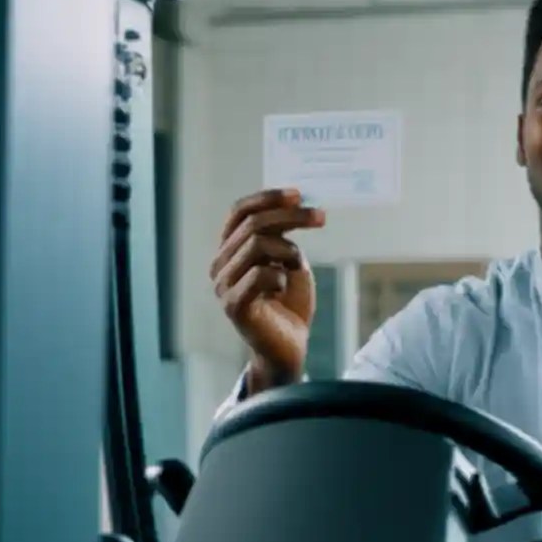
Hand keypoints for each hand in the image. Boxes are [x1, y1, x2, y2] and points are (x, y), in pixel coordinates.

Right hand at [210, 188, 325, 394]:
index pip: (239, 211)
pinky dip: (281, 276)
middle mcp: (220, 265)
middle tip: (321, 217)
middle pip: (252, 224)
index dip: (267, 198)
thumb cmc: (289, 304)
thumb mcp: (290, 259)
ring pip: (257, 245)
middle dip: (291, 217)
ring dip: (289, 250)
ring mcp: (224, 286)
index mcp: (230, 250)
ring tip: (297, 267)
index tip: (298, 194)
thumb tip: (292, 201)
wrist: (289, 347)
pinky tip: (283, 289)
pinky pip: (259, 274)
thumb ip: (283, 234)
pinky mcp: (234, 306)